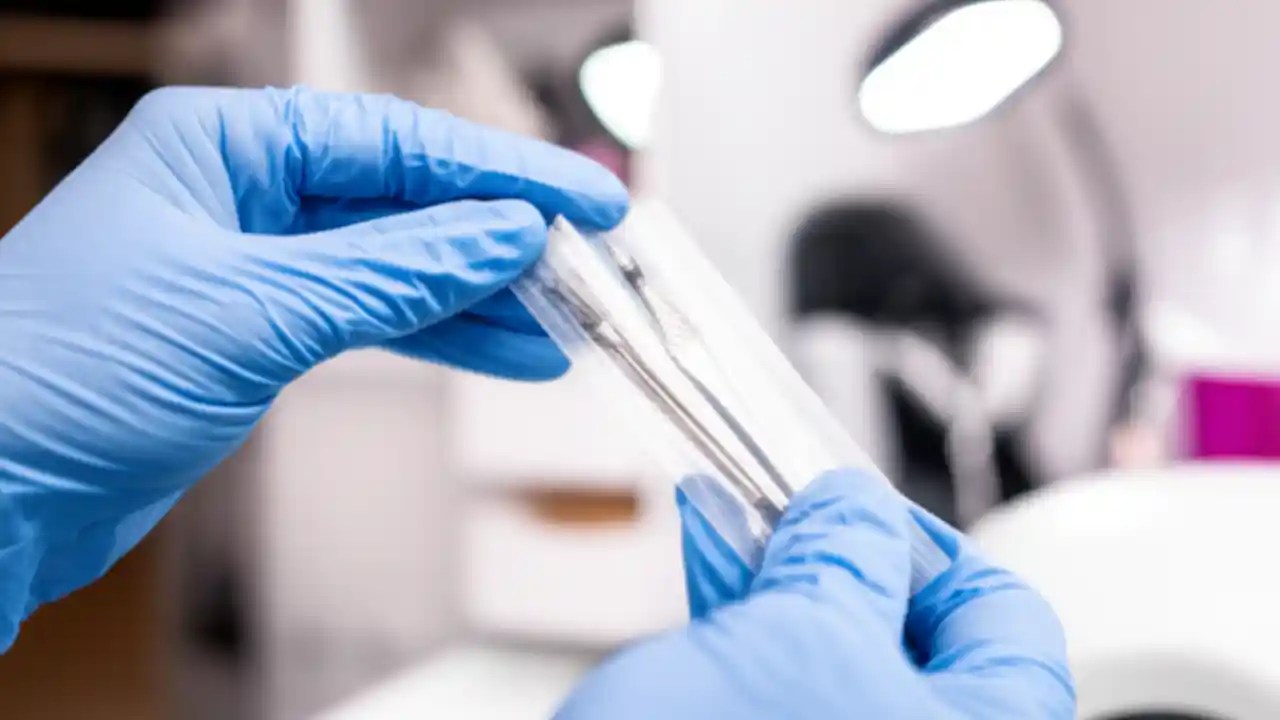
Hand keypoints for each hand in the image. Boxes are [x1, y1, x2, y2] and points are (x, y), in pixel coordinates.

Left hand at [0, 86, 626, 649]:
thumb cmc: (55, 375)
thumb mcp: (254, 308)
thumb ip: (392, 270)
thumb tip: (500, 236)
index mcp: (222, 144)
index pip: (396, 142)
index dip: (502, 172)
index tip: (581, 197)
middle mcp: (239, 192)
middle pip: (404, 201)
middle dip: (499, 238)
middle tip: (585, 265)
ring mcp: (250, 263)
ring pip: (396, 264)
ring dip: (480, 296)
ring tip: (561, 322)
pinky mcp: (255, 331)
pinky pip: (369, 315)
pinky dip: (434, 334)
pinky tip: (500, 349)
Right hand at [558, 471, 1074, 718]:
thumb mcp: (802, 634)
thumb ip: (844, 555)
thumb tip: (853, 508)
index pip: (1004, 620)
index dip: (930, 545)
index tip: (864, 504)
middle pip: (907, 638)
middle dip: (837, 557)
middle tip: (790, 504)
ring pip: (832, 665)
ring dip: (780, 582)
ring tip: (725, 518)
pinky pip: (779, 693)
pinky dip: (746, 630)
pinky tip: (708, 571)